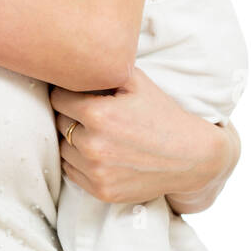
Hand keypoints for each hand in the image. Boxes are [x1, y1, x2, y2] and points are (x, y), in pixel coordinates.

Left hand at [51, 66, 239, 208]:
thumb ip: (103, 68)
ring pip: (63, 149)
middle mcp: (93, 145)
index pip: (58, 98)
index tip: (78, 94)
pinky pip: (71, 172)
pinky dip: (79, 162)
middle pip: (58, 123)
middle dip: (70, 116)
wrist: (192, 157)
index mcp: (98, 114)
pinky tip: (99, 152)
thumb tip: (74, 59)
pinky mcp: (101, 191)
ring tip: (96, 133)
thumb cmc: (163, 114)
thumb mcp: (137, 81)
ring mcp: (97, 172)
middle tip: (90, 113)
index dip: (67, 93)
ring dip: (73, 140)